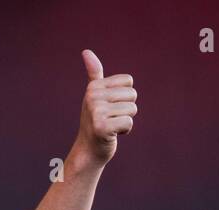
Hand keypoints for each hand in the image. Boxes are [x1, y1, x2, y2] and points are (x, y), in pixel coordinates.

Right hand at [74, 49, 136, 166]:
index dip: (125, 96)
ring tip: (112, 126)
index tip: (111, 106)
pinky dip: (125, 130)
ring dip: (126, 120)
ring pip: (132, 109)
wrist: (88, 150)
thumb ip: (94, 74)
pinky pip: (129, 123)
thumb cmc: (95, 120)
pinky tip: (113, 134)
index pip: (128, 82)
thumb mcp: (94, 95)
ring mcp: (96, 112)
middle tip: (112, 118)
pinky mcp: (102, 127)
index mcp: (94, 87)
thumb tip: (86, 51)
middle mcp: (93, 97)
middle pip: (132, 95)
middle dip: (127, 109)